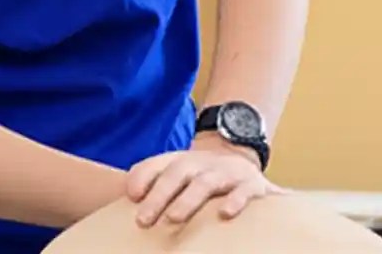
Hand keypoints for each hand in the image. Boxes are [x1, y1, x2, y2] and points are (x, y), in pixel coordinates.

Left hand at [125, 134, 284, 227]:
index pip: (157, 164)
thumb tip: (129, 201)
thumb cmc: (204, 179)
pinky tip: (226, 214)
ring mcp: (228, 172)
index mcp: (181, 162)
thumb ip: (155, 187)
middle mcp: (203, 164)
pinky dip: (236, 200)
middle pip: (178, 172)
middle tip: (143, 220)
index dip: (143, 177)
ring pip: (206, 182)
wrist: (245, 163)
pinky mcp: (253, 184)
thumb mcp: (181, 178)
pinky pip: (245, 191)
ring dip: (188, 199)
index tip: (130, 195)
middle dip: (159, 194)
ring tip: (173, 218)